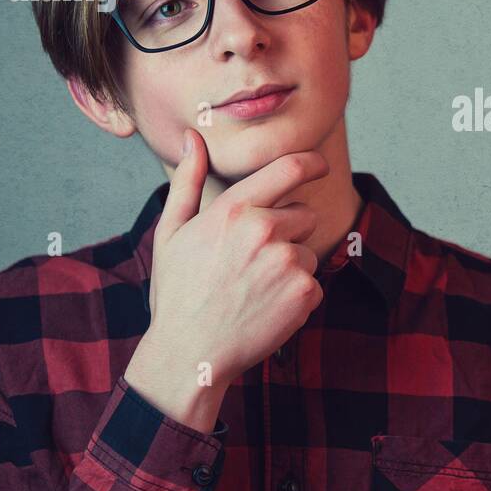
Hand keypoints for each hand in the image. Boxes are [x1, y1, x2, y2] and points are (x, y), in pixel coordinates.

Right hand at [125, 128, 327, 424]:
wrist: (190, 353)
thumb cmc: (178, 293)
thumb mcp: (171, 233)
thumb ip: (188, 181)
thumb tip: (192, 137)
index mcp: (234, 210)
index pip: (289, 168)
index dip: (311, 162)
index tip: (319, 164)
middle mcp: (264, 229)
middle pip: (303, 214)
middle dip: (288, 232)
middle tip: (253, 262)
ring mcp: (287, 261)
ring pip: (308, 251)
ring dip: (292, 266)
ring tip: (254, 288)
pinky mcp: (304, 292)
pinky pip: (314, 283)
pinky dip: (297, 296)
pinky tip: (266, 308)